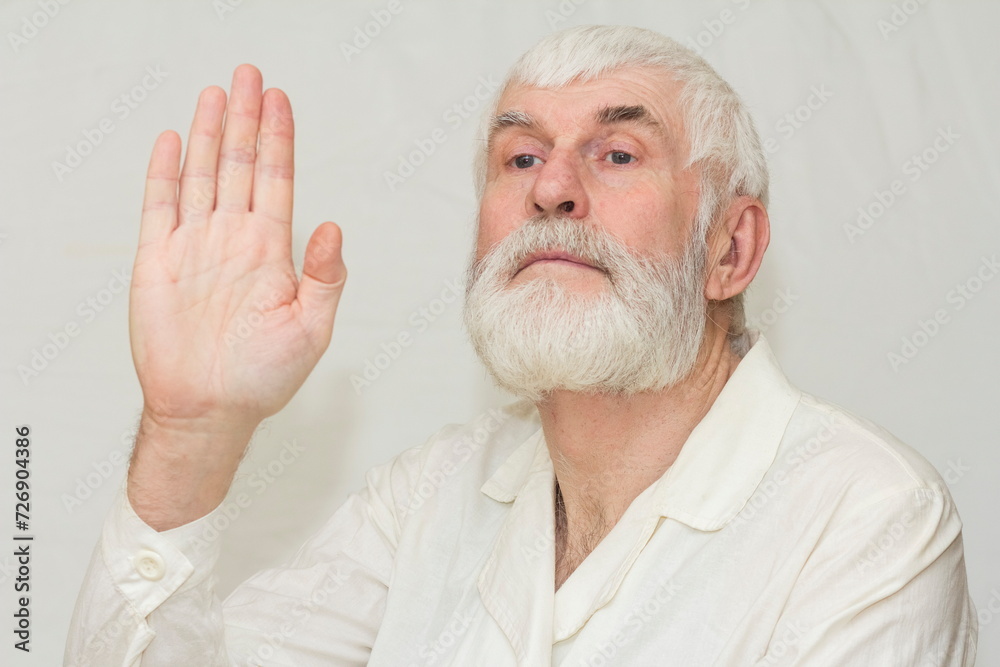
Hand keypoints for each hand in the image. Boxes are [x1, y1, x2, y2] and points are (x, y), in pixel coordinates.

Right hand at [127, 65, 345, 527]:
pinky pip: (160, 207)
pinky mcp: (158, 261)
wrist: (210, 409)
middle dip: (245, 120)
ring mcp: (195, 246)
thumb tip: (335, 227)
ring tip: (217, 93)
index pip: (276, 180)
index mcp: (271, 251)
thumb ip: (325, 277)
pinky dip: (165, 173)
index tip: (280, 101)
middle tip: (250, 76)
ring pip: (203, 175)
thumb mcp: (311, 329)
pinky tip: (174, 141)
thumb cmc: (264, 378)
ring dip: (209, 134)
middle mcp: (234, 240)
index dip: (278, 140)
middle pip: (239, 165)